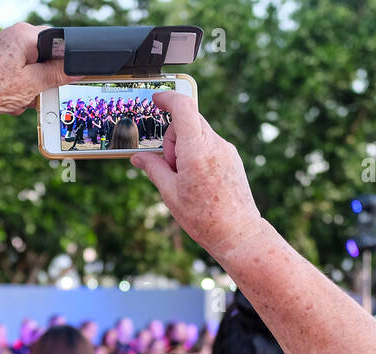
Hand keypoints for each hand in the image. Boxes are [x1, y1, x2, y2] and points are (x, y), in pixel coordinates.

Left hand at [0, 23, 75, 137]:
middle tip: (32, 92)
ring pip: (33, 69)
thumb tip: (77, 70)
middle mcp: (14, 36)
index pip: (57, 41)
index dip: (61, 62)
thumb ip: (58, 74)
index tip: (60, 78)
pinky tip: (9, 99)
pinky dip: (19, 89)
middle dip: (42, 79)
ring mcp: (6, 49)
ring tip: (17, 98)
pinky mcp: (0, 63)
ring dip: (30, 88)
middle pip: (45, 57)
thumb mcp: (34, 83)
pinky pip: (20, 75)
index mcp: (25, 34)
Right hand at [131, 91, 266, 262]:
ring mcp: (226, 149)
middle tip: (171, 167)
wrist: (237, 232)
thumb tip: (137, 157)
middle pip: (188, 121)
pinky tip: (198, 180)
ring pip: (198, 133)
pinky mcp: (232, 157)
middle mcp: (214, 144)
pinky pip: (209, 144)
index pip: (183, 107)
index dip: (167, 98)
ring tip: (186, 178)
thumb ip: (153, 168)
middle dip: (172, 137)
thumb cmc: (203, 217)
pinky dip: (197, 153)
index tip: (156, 99)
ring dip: (185, 147)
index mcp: (196, 150)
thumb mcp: (169, 193)